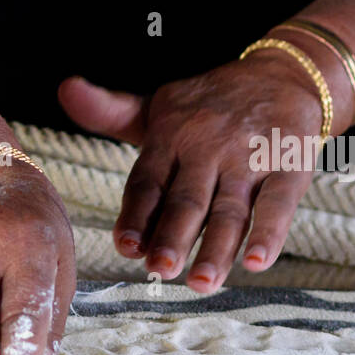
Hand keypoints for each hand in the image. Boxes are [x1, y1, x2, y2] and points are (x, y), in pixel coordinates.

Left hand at [57, 54, 327, 291]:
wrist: (284, 73)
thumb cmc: (207, 105)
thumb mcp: (156, 106)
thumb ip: (109, 111)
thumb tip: (65, 89)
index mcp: (170, 137)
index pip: (147, 182)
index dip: (136, 215)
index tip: (125, 246)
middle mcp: (207, 148)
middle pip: (186, 200)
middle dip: (172, 236)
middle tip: (160, 269)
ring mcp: (249, 158)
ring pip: (229, 210)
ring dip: (216, 248)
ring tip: (201, 282)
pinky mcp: (289, 165)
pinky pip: (278, 202)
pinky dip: (269, 232)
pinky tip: (256, 261)